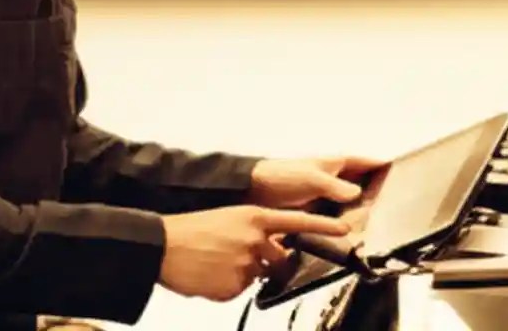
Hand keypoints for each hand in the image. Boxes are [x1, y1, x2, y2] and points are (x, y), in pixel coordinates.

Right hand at [159, 205, 349, 301]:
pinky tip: (210, 274)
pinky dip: (227, 285)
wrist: (162, 245)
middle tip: (238, 254)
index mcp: (253, 217)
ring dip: (242, 272)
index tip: (345, 229)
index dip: (322, 226)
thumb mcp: (230, 220)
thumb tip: (271, 249)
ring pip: (257, 275)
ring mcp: (245, 265)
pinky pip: (240, 290)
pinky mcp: (234, 287)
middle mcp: (254, 240)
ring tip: (215, 262)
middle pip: (278, 258)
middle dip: (267, 261)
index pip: (296, 222)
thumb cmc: (193, 230)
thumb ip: (255, 231)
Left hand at [247, 156, 386, 209]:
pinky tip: (350, 231)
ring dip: (359, 209)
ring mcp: (323, 194)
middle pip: (360, 182)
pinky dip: (343, 220)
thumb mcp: (314, 179)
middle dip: (374, 189)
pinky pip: (335, 215)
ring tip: (376, 220)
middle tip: (392, 201)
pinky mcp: (314, 209)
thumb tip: (358, 194)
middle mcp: (332, 177)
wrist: (253, 190)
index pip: (364, 161)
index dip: (380, 164)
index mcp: (334, 163)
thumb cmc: (283, 176)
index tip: (398, 169)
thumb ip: (337, 187)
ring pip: (348, 201)